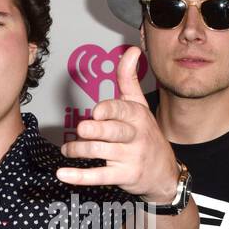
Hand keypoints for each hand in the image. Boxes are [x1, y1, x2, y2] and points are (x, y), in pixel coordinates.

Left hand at [57, 47, 179, 202]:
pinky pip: (100, 177)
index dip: (109, 110)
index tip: (96, 111)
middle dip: (96, 131)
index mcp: (137, 116)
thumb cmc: (147, 136)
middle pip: (114, 132)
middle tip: (82, 129)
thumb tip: (131, 51)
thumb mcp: (140, 106)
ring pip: (102, 153)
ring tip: (68, 148)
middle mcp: (135, 137)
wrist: (164, 173)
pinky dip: (80, 177)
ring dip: (80, 150)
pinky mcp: (124, 177)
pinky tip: (64, 174)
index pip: (123, 110)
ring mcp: (130, 158)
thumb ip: (129, 79)